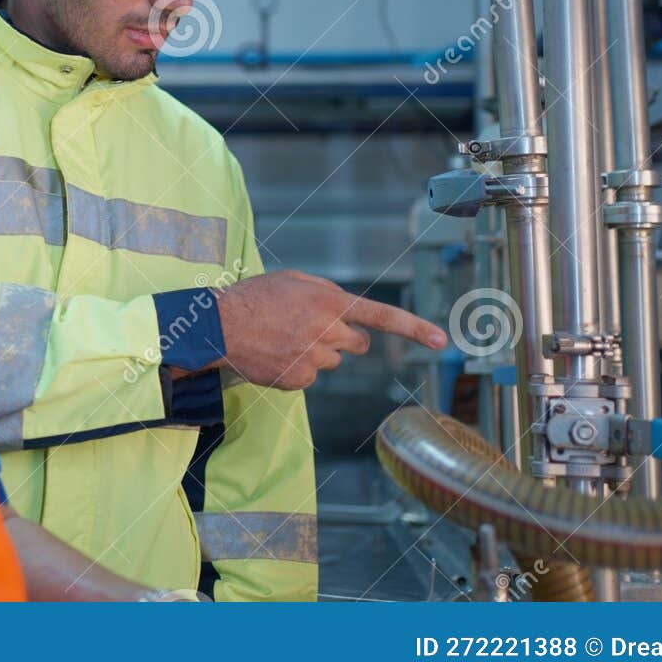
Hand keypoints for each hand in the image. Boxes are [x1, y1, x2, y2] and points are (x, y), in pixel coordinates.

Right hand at [215, 270, 446, 390]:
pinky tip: (275, 356)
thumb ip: (326, 292)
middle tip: (309, 328)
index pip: (383, 317)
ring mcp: (316, 360)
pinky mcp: (300, 381)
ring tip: (281, 338)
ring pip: (331, 361)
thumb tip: (345, 311)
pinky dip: (295, 368)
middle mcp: (329, 332)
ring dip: (314, 352)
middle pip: (356, 344)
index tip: (441, 340)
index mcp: (331, 303)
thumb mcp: (293, 280)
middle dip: (342, 337)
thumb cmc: (254, 298)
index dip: (416, 328)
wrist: (219, 328)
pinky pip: (309, 377)